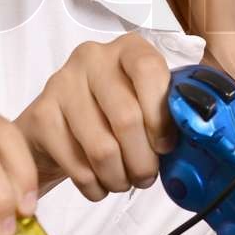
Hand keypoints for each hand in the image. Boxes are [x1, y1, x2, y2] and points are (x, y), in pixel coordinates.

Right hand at [17, 36, 174, 200]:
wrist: (54, 128)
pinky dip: (94, 185)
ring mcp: (62, 84)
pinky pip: (77, 165)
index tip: (166, 145)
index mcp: (127, 49)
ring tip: (123, 181)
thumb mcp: (145, 104)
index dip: (161, 115)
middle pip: (126, 117)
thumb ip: (169, 113)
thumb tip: (193, 136)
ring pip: (102, 148)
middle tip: (145, 176)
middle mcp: (92, 58)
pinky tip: (99, 183)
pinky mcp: (40, 115)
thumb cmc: (110, 115)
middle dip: (142, 160)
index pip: (149, 70)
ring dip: (119, 177)